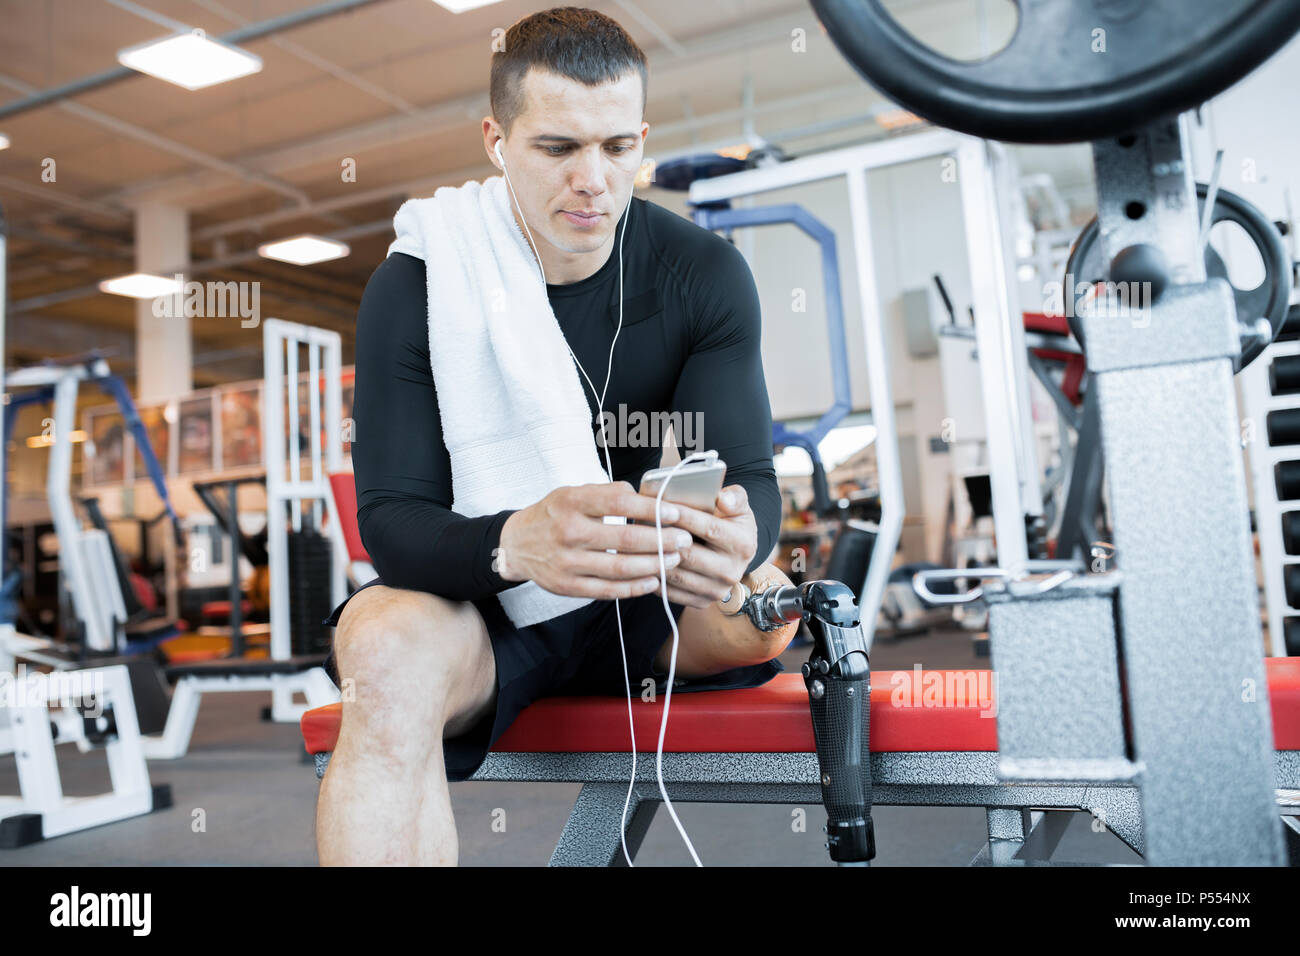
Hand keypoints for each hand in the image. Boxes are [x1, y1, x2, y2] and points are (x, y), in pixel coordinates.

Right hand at [497, 482, 694, 600]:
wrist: (516, 544)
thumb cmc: (552, 515)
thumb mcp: (571, 493)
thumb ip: (605, 493)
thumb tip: (641, 494)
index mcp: (571, 502)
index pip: (619, 503)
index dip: (651, 509)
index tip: (675, 513)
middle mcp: (568, 532)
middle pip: (624, 538)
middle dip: (661, 540)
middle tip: (685, 540)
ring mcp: (567, 562)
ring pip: (620, 567)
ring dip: (654, 565)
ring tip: (675, 559)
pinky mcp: (568, 587)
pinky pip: (608, 590)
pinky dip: (634, 587)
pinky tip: (653, 581)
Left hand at [652, 483, 756, 608]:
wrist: (735, 556)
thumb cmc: (731, 524)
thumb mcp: (739, 507)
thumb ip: (735, 497)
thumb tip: (724, 498)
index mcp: (743, 545)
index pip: (709, 529)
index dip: (684, 517)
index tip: (661, 505)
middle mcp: (732, 571)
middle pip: (690, 555)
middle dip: (663, 539)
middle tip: (640, 524)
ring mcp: (717, 590)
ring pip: (677, 575)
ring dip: (654, 560)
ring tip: (636, 543)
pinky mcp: (702, 602)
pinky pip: (671, 592)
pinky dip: (654, 577)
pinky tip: (641, 562)